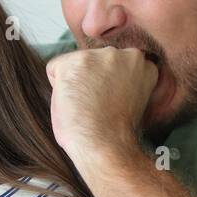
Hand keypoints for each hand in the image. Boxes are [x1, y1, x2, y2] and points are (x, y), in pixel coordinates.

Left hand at [46, 46, 156, 168]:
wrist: (105, 144)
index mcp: (142, 63)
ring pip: (75, 64)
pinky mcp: (76, 61)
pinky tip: (72, 102)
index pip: (112, 65)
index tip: (109, 103)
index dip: (106, 86)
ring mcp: (100, 55)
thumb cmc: (116, 132)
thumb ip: (124, 79)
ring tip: (86, 105)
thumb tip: (107, 74)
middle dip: (91, 79)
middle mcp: (123, 53)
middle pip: (93, 60)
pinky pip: (54, 69)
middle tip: (97, 106)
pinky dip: (57, 87)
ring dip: (75, 82)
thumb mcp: (133, 97)